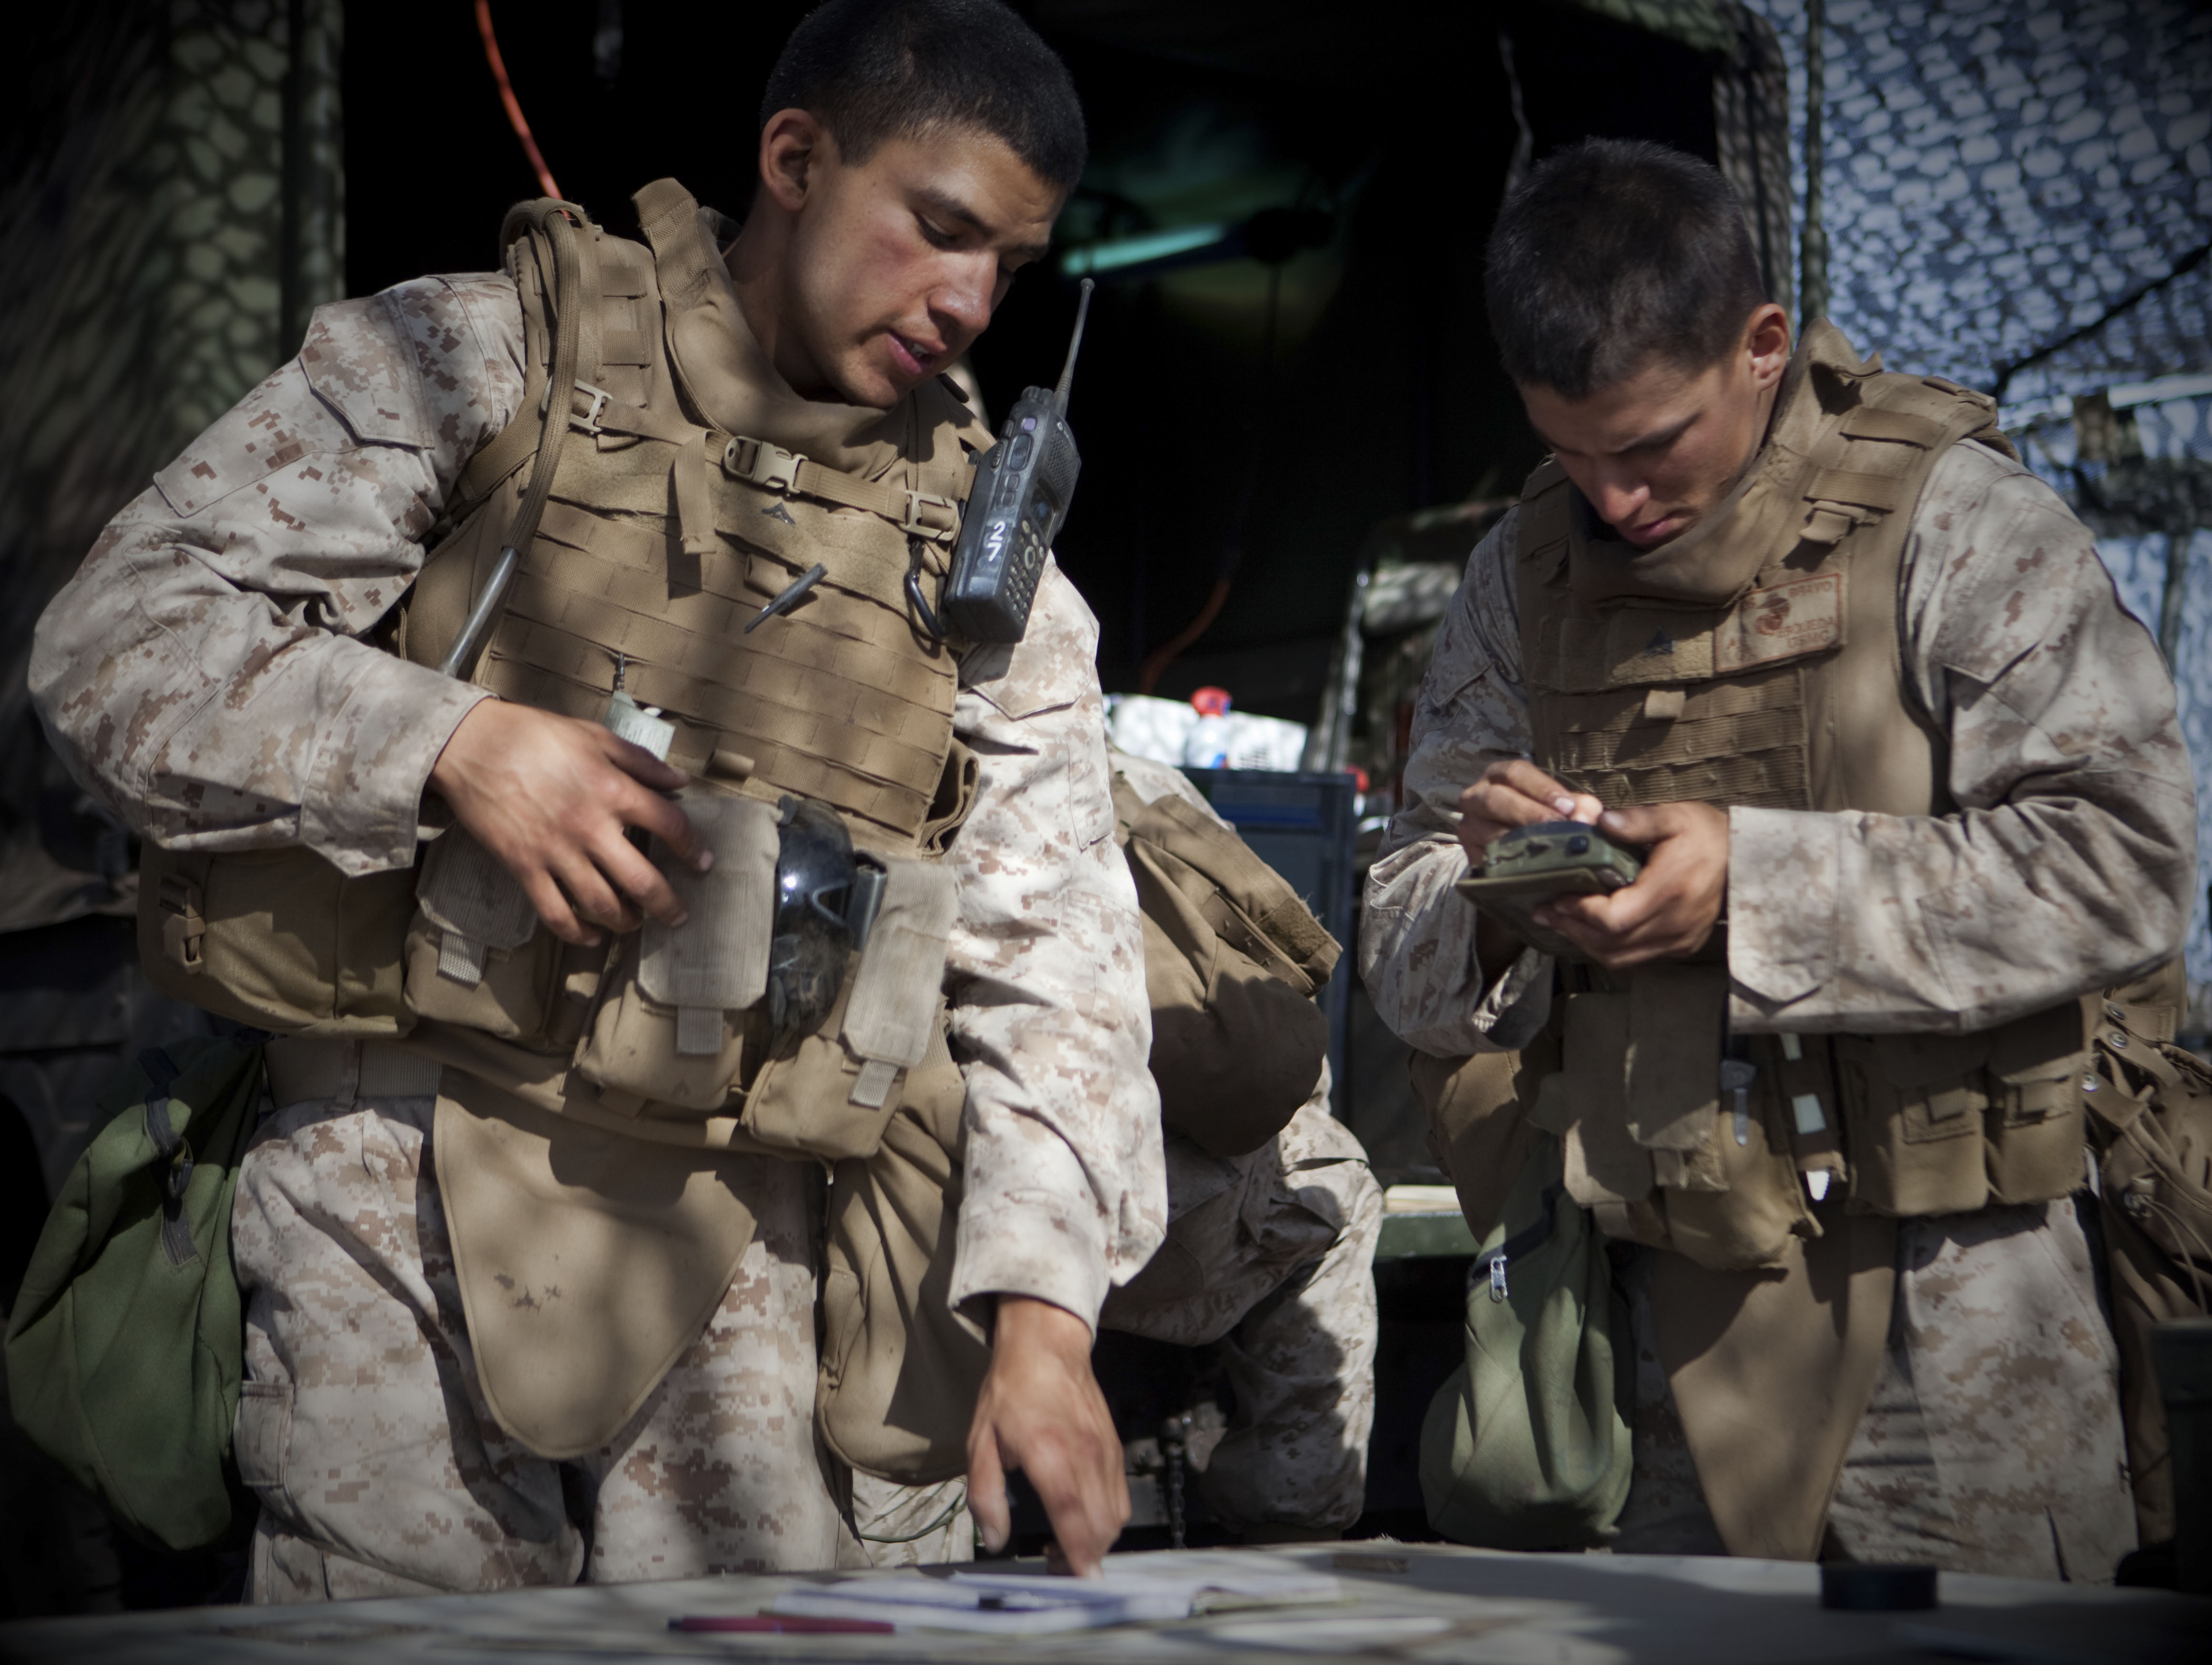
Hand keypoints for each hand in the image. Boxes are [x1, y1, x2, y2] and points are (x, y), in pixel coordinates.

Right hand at [427, 700, 707, 945]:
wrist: (472, 745)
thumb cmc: (534, 735)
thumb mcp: (594, 736)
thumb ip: (640, 761)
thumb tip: (680, 782)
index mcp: (612, 790)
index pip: (670, 826)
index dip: (693, 848)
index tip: (702, 863)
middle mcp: (589, 827)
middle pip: (642, 881)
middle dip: (667, 905)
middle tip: (678, 916)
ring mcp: (556, 852)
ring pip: (602, 904)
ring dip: (626, 921)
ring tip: (637, 922)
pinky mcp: (524, 868)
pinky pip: (556, 914)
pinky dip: (578, 932)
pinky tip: (592, 935)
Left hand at [966, 1295, 1126, 1576]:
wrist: (1048, 1346)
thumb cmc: (1009, 1393)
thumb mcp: (980, 1441)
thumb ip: (985, 1494)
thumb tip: (994, 1539)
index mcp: (1048, 1453)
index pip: (1072, 1514)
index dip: (1078, 1554)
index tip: (1076, 1581)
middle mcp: (1084, 1455)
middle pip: (1102, 1524)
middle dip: (1085, 1557)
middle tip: (1056, 1565)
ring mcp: (1105, 1452)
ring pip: (1117, 1514)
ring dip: (1098, 1541)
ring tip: (1069, 1546)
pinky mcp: (1115, 1448)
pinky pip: (1121, 1496)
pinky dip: (1108, 1519)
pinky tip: (1084, 1518)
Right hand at [1457, 759, 1604, 865]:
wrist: (1525, 850)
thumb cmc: (1547, 818)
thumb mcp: (1565, 806)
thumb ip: (1581, 806)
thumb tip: (1583, 818)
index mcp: (1500, 776)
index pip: (1515, 772)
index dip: (1541, 788)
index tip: (1567, 807)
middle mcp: (1476, 796)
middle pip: (1495, 799)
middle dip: (1528, 813)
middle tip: (1555, 827)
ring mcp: (1469, 826)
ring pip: (1486, 831)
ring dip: (1519, 841)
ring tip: (1547, 849)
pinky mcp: (1469, 853)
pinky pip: (1486, 858)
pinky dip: (1509, 863)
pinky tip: (1529, 868)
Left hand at [1530, 800, 1728, 968]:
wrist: (1746, 858)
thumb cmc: (1706, 834)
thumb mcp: (1673, 817)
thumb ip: (1636, 820)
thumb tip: (1598, 820)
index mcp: (1668, 892)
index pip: (1613, 919)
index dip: (1579, 911)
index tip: (1557, 895)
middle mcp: (1673, 925)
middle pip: (1610, 944)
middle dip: (1573, 928)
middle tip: (1545, 911)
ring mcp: (1679, 940)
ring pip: (1620, 958)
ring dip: (1586, 942)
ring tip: (1560, 921)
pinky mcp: (1682, 946)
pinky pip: (1636, 958)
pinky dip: (1608, 948)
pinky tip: (1591, 930)